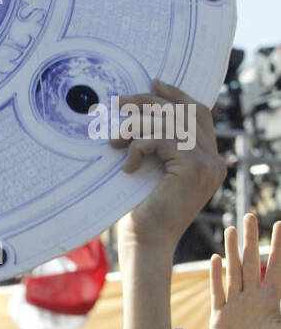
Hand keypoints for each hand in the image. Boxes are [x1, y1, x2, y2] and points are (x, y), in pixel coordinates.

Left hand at [116, 83, 224, 252]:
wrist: (145, 245)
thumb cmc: (143, 214)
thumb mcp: (153, 171)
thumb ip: (161, 144)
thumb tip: (145, 109)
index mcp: (209, 160)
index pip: (198, 113)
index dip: (176, 95)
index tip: (152, 83)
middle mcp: (214, 160)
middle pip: (184, 112)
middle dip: (149, 102)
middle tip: (120, 102)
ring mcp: (207, 163)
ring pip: (169, 123)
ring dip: (136, 125)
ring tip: (114, 140)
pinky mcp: (193, 167)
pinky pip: (161, 139)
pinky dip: (139, 146)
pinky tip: (127, 166)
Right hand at [210, 215, 280, 328]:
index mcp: (272, 301)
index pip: (276, 267)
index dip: (278, 247)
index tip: (280, 225)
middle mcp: (253, 300)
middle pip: (252, 263)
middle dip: (251, 240)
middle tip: (251, 216)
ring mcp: (236, 308)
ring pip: (234, 273)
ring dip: (232, 252)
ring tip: (231, 230)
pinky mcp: (220, 319)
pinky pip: (218, 293)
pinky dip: (216, 277)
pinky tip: (216, 260)